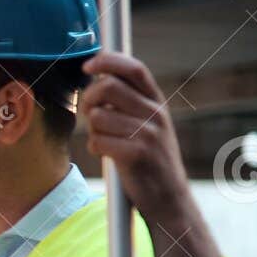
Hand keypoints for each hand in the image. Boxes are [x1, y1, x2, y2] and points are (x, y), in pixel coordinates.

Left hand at [79, 51, 193, 227]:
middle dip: (89, 99)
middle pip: (108, 87)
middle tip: (89, 114)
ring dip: (92, 129)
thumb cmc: (150, 157)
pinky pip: (98, 141)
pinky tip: (106, 154)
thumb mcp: (148, 124)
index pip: (134, 68)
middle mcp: (155, 114)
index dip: (108, 61)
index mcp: (157, 102)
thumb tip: (98, 78)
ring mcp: (148, 133)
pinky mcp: (136, 154)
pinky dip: (95, 148)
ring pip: (98, 116)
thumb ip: (129, 102)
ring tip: (104, 139)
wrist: (168, 196)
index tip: (87, 66)